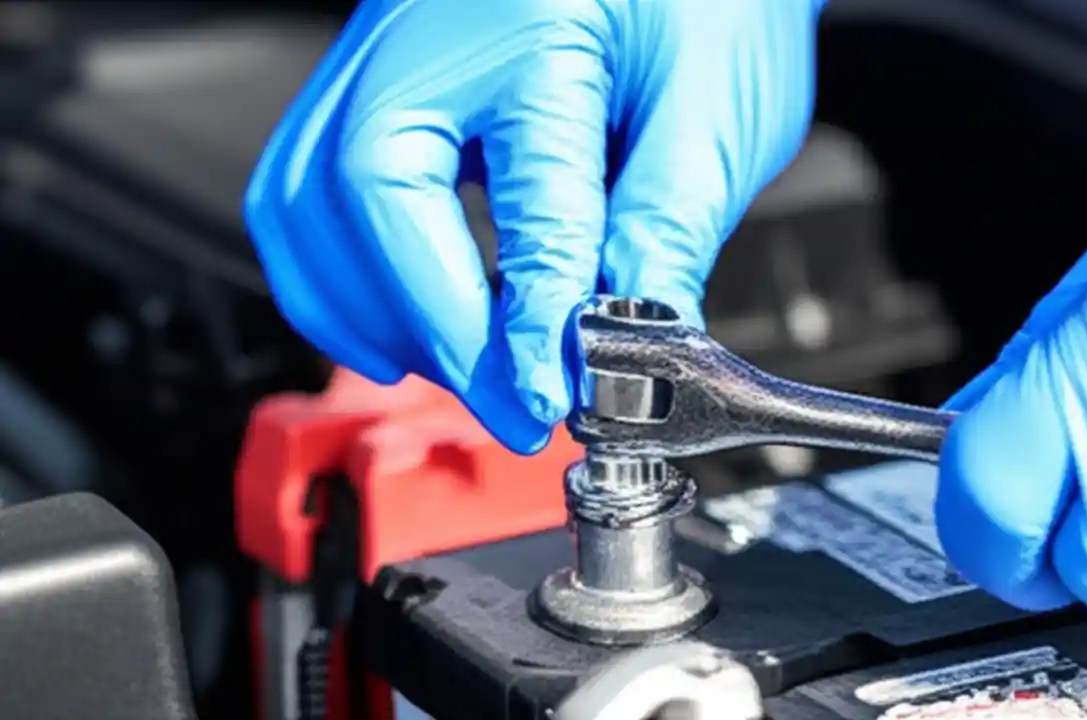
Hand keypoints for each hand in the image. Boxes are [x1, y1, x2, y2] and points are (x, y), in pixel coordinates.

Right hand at [243, 0, 819, 452]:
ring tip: (464, 374)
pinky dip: (348, 272)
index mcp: (530, 16)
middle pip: (362, 189)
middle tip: (509, 404)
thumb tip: (625, 349)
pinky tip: (412, 318)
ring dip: (372, 311)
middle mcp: (427, 20)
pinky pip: (310, 185)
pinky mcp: (379, 74)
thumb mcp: (718, 98)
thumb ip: (667, 227)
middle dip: (432, 325)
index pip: (517, 193)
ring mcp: (386, 43)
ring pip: (306, 197)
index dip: (530, 316)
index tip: (552, 395)